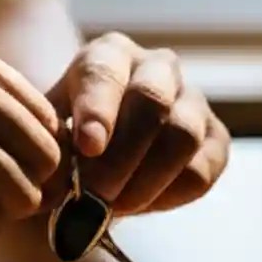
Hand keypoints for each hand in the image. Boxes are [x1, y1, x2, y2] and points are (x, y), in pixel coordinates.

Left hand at [46, 32, 229, 214]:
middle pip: (152, 102)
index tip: (87, 146)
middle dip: (121, 156)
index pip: (106, 72)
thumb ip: (48, 145)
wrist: (101, 155)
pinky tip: (140, 206)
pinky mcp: (215, 140)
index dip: (97, 110)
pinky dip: (169, 196)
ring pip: (183, 136)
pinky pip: (202, 170)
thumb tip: (54, 178)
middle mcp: (158, 68)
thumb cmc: (67, 138)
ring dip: (146, 180)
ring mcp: (193, 102)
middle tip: (94, 195)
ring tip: (112, 208)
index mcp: (110, 54)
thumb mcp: (46, 132)